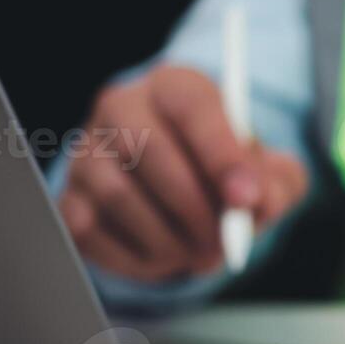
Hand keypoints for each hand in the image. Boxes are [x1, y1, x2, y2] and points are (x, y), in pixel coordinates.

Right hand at [59, 65, 308, 281]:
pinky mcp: (68, 197)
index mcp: (176, 87)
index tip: (247, 198)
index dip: (221, 153)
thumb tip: (257, 203)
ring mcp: (86, 152)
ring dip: (167, 237)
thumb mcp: (270, 175)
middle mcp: (122, 107)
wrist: (188, 193)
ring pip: (118, 195)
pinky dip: (135, 256)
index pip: (193, 106)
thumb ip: (276, 184)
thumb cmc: (231, 175)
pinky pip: (91, 231)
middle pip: (148, 149)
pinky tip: (167, 256)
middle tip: (225, 242)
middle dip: (194, 207)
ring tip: (203, 253)